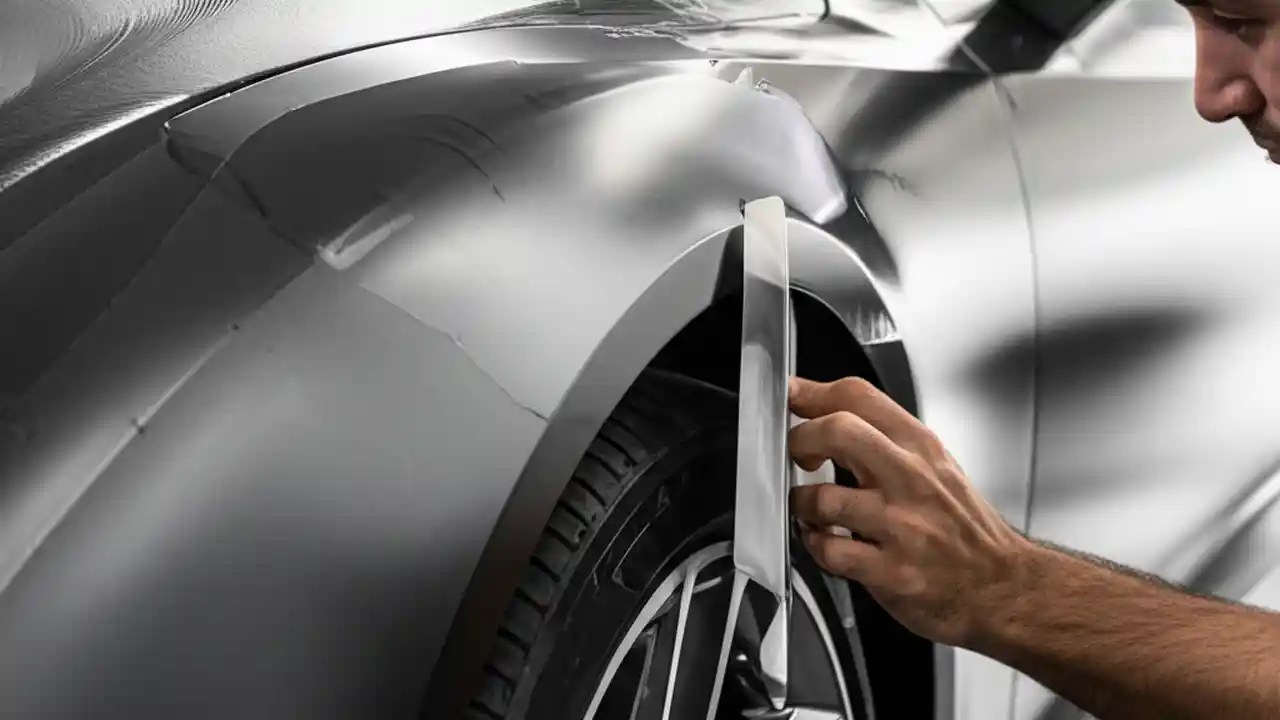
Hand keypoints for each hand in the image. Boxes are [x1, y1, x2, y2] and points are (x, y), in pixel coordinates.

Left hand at [787, 376, 1030, 647]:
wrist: (1004, 586)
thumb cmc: (964, 528)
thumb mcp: (935, 466)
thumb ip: (884, 438)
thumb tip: (828, 411)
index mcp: (921, 448)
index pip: (858, 396)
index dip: (811, 393)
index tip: (791, 398)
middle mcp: (912, 481)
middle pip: (838, 431)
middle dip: (800, 440)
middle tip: (797, 455)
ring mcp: (902, 527)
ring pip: (823, 498)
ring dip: (801, 503)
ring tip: (809, 508)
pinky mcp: (892, 573)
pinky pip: (830, 551)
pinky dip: (815, 544)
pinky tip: (824, 540)